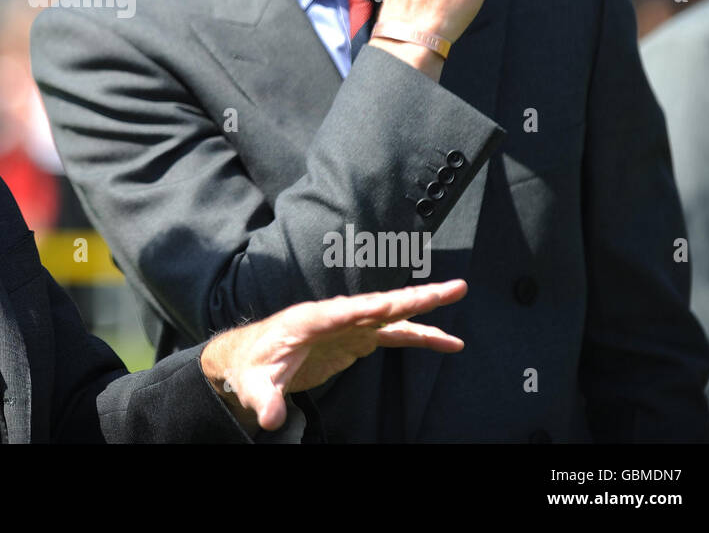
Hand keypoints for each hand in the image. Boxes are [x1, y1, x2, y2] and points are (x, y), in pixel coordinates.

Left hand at [200, 279, 467, 430]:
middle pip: (377, 305)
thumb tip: (270, 419)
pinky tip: (447, 341)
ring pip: (391, 315)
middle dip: (413, 298)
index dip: (366, 310)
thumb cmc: (251, 368)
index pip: (341, 314)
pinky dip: (419, 336)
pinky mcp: (355, 338)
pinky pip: (393, 334)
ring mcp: (347, 325)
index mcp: (308, 320)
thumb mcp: (254, 386)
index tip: (391, 307)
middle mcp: (333, 316)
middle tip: (452, 288)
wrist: (251, 360)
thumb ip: (265, 400)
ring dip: (424, 308)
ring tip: (457, 296)